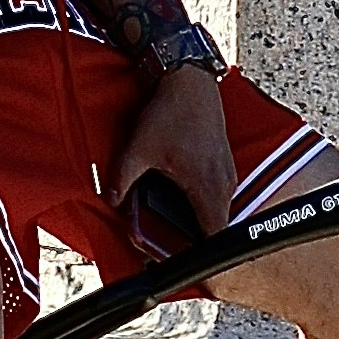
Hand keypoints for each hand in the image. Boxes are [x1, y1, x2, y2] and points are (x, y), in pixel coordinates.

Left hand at [110, 56, 237, 248]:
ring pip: (220, 210)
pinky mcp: (224, 160)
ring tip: (174, 224)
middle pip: (217, 227)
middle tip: (169, 243)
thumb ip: (122, 181)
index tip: (181, 260)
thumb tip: (111, 203)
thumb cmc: (168, 112)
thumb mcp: (138, 149)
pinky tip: (183, 198)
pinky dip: (205, 202)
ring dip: (201, 220)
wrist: (188, 77)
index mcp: (206, 186)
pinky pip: (220, 194)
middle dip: (195, 240)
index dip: (198, 254)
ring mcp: (227, 170)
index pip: (214, 236)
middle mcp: (224, 182)